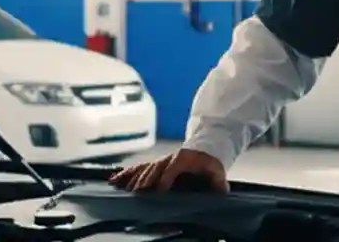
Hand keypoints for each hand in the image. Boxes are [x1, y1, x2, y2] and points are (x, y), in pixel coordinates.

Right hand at [107, 149, 228, 193]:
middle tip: (137, 191)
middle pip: (155, 169)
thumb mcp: (217, 170)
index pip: (173, 169)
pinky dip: (127, 173)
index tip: (160, 190)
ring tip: (121, 186)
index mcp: (184, 159)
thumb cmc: (210, 162)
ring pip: (144, 168)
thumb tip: (223, 191)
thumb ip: (219, 182)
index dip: (166, 178)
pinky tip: (115, 179)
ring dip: (133, 177)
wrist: (205, 147)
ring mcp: (161, 161)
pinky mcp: (155, 165)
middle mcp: (169, 159)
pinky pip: (139, 168)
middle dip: (146, 180)